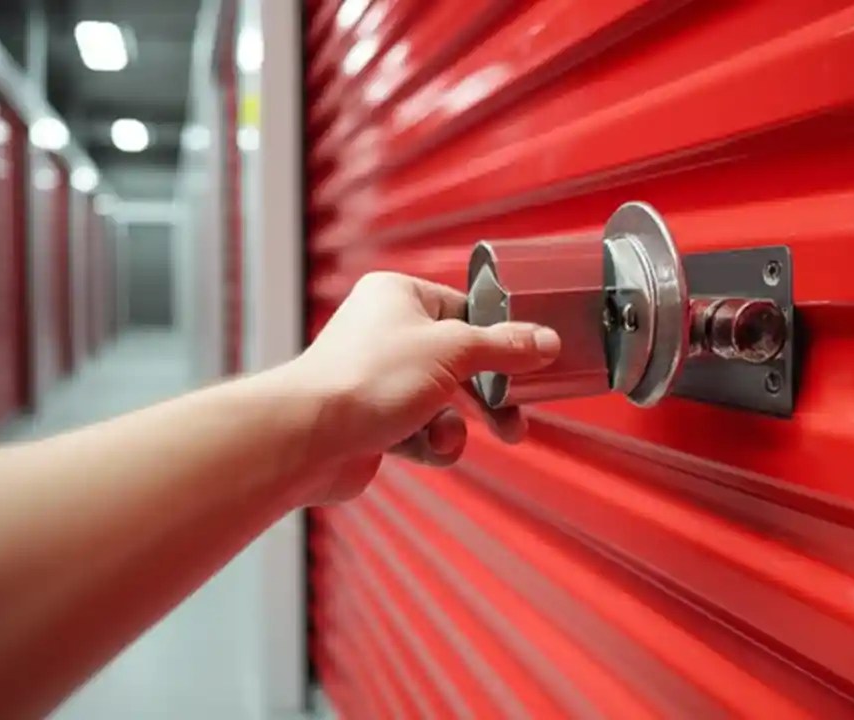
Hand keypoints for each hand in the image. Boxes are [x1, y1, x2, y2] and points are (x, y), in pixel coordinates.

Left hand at [286, 272, 559, 503]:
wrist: (307, 439)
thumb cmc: (369, 379)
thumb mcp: (453, 352)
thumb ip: (505, 347)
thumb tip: (546, 341)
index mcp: (397, 297)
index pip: (465, 310)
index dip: (498, 338)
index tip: (529, 361)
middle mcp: (384, 333)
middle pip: (459, 362)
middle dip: (486, 396)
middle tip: (515, 419)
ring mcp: (377, 380)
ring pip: (442, 403)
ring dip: (451, 425)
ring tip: (445, 437)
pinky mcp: (372, 423)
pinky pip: (420, 431)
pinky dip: (427, 443)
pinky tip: (421, 448)